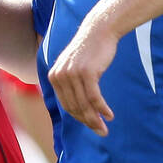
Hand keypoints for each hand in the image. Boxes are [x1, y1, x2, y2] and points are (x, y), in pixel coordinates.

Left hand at [47, 13, 117, 136]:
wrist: (99, 30)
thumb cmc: (89, 50)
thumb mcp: (72, 66)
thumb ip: (69, 83)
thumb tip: (75, 106)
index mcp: (54, 76)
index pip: (66, 104)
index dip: (79, 117)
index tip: (90, 125)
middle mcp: (60, 76)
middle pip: (74, 107)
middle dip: (88, 122)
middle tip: (100, 132)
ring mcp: (72, 74)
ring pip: (84, 104)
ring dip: (95, 119)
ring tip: (105, 129)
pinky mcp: (87, 73)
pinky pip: (94, 97)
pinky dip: (102, 109)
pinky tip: (109, 115)